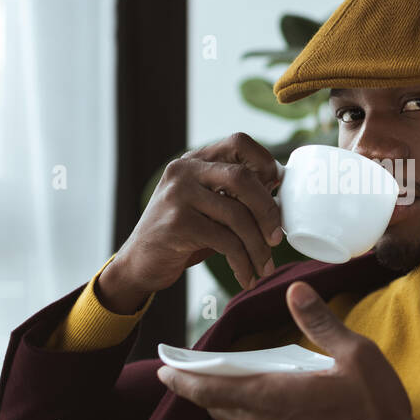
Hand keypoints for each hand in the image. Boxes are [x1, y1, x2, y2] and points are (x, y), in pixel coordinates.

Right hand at [107, 133, 284, 298]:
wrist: (139, 263)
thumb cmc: (183, 235)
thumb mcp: (207, 207)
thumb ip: (234, 196)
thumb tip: (280, 195)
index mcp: (195, 161)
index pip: (238, 142)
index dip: (264, 161)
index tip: (277, 188)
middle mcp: (184, 171)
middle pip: (242, 178)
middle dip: (268, 210)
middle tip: (276, 238)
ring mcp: (178, 195)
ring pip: (237, 215)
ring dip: (258, 248)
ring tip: (264, 267)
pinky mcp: (177, 223)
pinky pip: (225, 242)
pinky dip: (243, 263)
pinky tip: (247, 277)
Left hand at [155, 281, 419, 419]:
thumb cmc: (375, 412)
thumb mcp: (355, 356)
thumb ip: (321, 323)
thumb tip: (297, 289)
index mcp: (273, 395)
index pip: (211, 388)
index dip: (183, 379)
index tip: (163, 369)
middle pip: (216, 405)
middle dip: (195, 389)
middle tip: (179, 373)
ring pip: (236, 419)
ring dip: (222, 401)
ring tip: (218, 382)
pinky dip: (246, 414)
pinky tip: (261, 403)